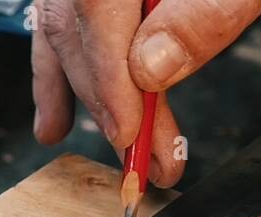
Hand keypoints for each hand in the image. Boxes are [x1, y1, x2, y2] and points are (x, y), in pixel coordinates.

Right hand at [30, 0, 260, 187]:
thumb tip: (152, 69)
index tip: (129, 137)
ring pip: (64, 28)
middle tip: (146, 158)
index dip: (110, 81)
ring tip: (111, 145)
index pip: (96, 8)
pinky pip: (65, 18)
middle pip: (79, 26)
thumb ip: (205, 13)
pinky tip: (56, 117)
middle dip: (112, 103)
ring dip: (85, 95)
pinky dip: (62, 71)